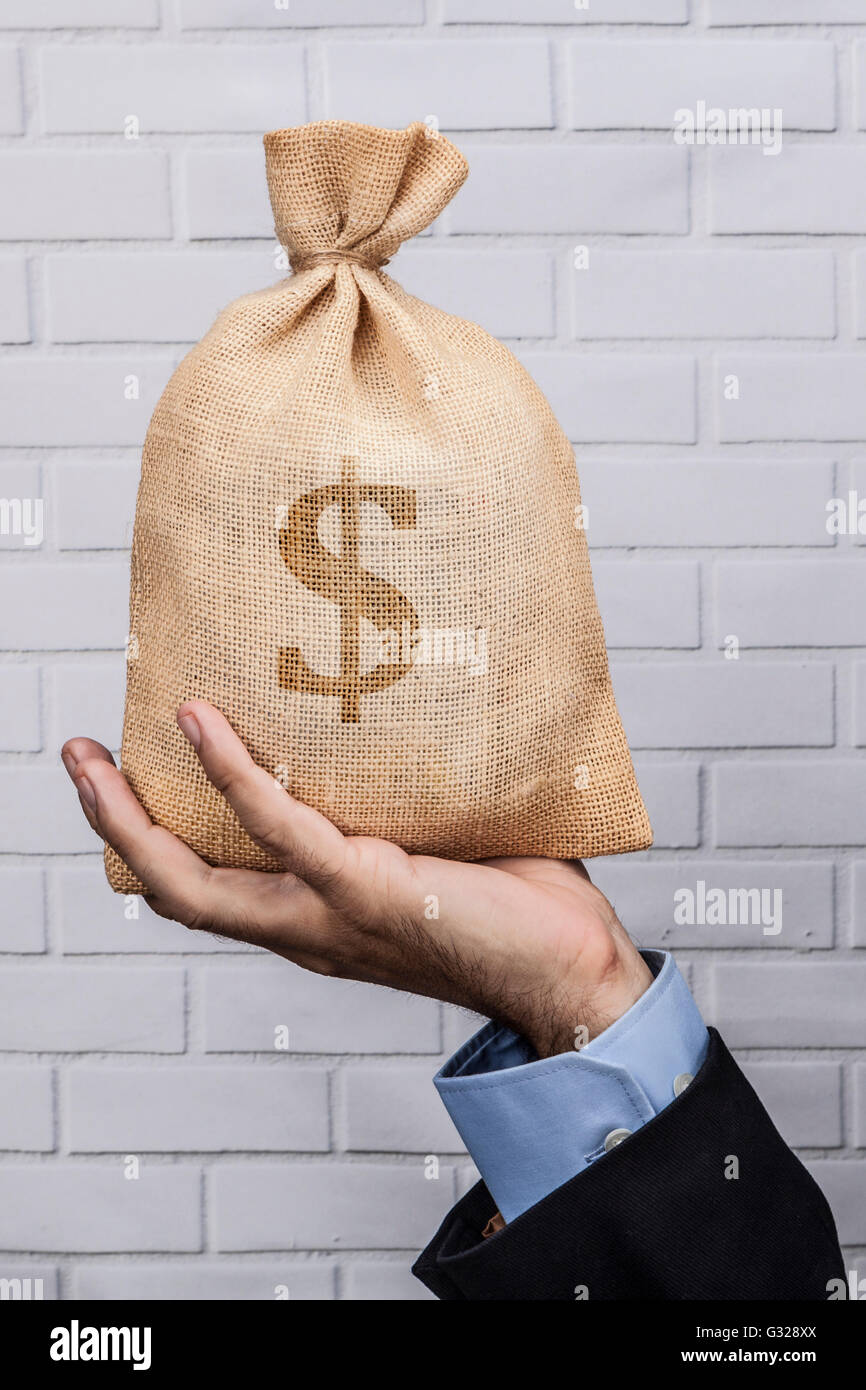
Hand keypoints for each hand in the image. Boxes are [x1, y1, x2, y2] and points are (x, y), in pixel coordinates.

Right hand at [62, 701, 651, 1057]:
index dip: (155, 843)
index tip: (125, 779)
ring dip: (134, 814)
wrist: (574, 972)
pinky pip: (280, 831)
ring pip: (196, 878)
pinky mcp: (366, 893)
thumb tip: (390, 721)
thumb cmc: (516, 910)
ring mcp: (328, 915)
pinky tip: (204, 724)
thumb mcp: (433, 852)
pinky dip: (233, 778)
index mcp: (317, 919)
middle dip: (115, 828)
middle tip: (80, 758)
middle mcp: (306, 926)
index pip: (212, 890)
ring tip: (100, 749)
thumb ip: (396, 805)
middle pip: (175, 890)